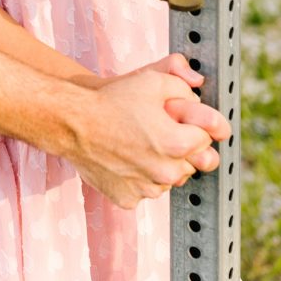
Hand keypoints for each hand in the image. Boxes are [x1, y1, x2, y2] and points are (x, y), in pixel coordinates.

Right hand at [68, 67, 230, 208]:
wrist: (73, 122)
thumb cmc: (111, 101)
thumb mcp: (154, 82)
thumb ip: (186, 90)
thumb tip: (197, 102)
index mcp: (177, 144)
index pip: (207, 139)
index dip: (196, 126)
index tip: (185, 121)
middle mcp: (165, 172)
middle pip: (191, 162)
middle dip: (182, 147)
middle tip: (160, 131)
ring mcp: (146, 189)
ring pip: (167, 179)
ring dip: (162, 164)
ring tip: (140, 143)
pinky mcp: (128, 198)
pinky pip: (144, 189)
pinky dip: (140, 177)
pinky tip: (126, 158)